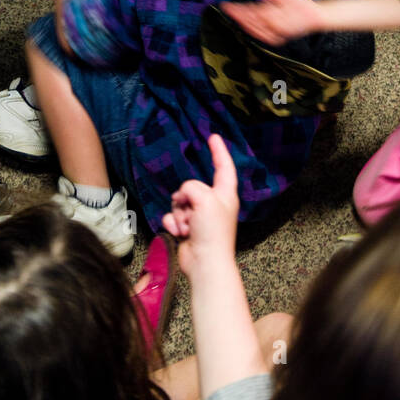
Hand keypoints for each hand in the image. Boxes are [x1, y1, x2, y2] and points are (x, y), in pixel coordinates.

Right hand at [161, 134, 239, 277]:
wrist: (205, 262)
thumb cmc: (212, 231)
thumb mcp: (205, 198)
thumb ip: (192, 187)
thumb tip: (182, 197)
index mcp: (225, 194)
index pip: (224, 166)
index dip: (218, 151)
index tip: (213, 137)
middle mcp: (214, 203)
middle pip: (192, 187)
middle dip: (184, 197)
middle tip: (190, 209)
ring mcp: (200, 216)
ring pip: (179, 202)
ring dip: (178, 214)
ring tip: (187, 226)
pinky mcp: (188, 228)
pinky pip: (173, 217)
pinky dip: (173, 224)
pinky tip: (178, 233)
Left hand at [221, 0, 322, 45]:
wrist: (314, 18)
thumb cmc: (302, 5)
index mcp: (274, 16)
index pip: (250, 13)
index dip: (237, 9)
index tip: (227, 5)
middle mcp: (272, 28)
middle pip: (249, 22)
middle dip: (237, 15)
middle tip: (226, 8)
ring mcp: (274, 35)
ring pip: (252, 30)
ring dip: (241, 23)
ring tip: (233, 15)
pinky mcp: (276, 39)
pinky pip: (259, 36)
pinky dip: (250, 31)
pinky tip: (245, 26)